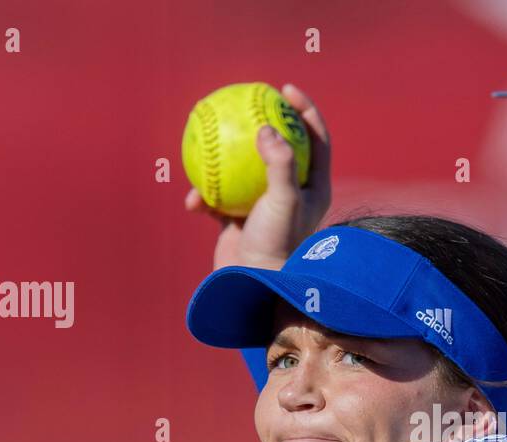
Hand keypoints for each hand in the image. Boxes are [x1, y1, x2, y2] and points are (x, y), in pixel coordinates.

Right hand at [184, 82, 332, 271]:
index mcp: (313, 187)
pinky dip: (203, 197)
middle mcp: (290, 194)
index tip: (284, 89)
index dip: (304, 110)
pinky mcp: (238, 221)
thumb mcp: (284, 202)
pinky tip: (192, 200)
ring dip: (223, 157)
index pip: (315, 139)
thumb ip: (279, 164)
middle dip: (263, 120)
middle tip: (246, 98)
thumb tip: (265, 128)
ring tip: (208, 138)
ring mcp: (263, 206)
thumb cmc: (278, 246)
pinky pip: (216, 199)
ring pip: (241, 170)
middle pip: (279, 147)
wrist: (258, 286)